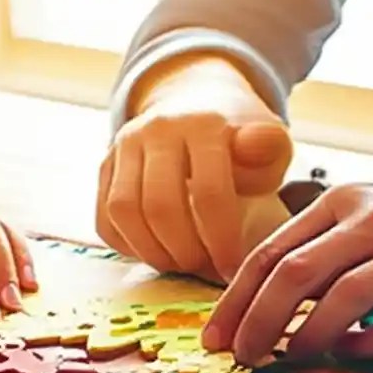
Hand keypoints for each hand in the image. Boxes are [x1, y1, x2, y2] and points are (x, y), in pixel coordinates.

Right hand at [98, 54, 292, 280]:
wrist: (195, 104)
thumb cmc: (238, 139)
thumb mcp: (267, 140)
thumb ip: (268, 149)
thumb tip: (256, 147)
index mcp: (203, 124)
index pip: (208, 192)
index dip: (220, 240)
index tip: (231, 269)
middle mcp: (156, 129)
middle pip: (159, 206)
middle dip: (183, 251)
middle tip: (203, 268)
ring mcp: (124, 146)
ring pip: (123, 212)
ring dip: (152, 252)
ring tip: (179, 264)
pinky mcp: (105, 166)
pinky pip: (104, 219)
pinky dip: (128, 246)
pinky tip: (156, 251)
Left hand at [203, 171, 372, 364]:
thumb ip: (321, 244)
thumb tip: (258, 297)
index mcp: (346, 200)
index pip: (269, 253)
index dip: (235, 301)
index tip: (216, 338)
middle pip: (292, 278)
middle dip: (256, 324)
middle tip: (242, 359)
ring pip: (338, 303)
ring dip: (303, 340)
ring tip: (289, 359)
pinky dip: (359, 347)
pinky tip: (347, 353)